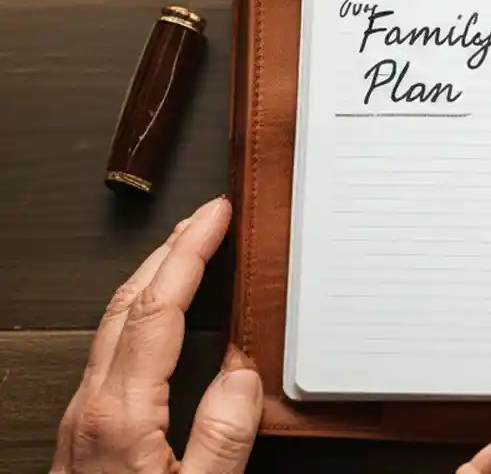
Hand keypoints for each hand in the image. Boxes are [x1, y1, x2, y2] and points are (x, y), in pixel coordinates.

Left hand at [52, 196, 263, 473]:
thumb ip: (223, 438)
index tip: (214, 218)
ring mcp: (83, 418)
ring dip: (151, 277)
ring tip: (187, 253)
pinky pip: (111, 349)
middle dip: (168, 250)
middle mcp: (92, 407)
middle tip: (205, 217)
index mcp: (120, 416)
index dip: (188, 255)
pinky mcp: (86, 432)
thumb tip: (244, 373)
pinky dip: (142, 313)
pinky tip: (161, 321)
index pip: (157, 311)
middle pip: (126, 305)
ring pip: (112, 323)